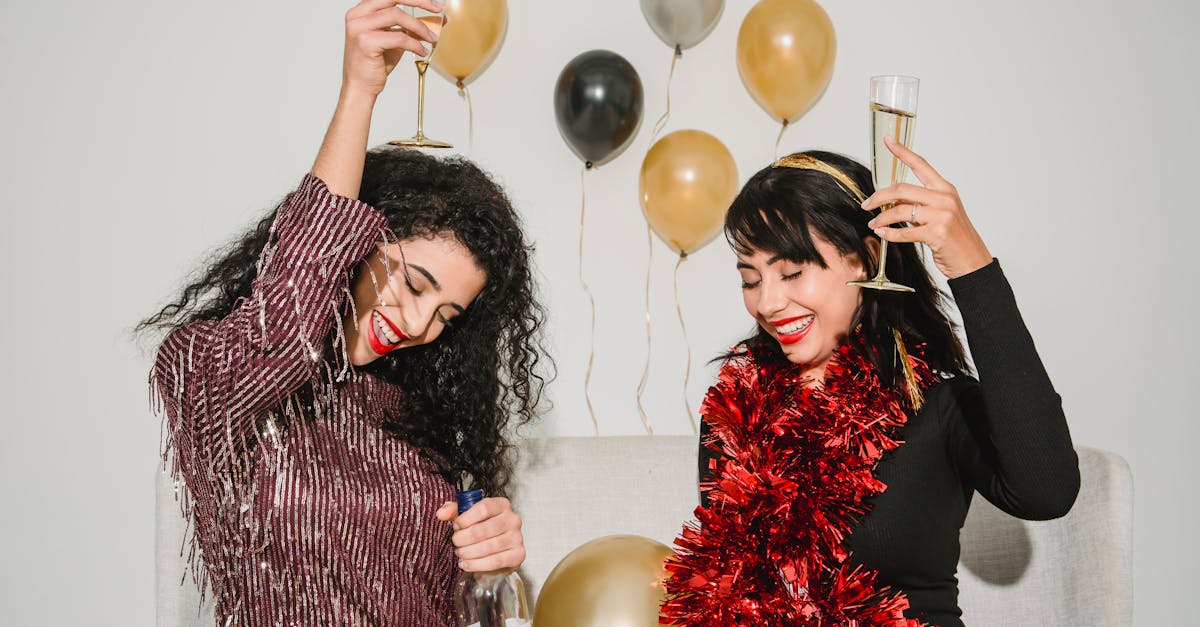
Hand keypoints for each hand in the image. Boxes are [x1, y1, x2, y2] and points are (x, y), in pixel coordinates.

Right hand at [342, 0, 443, 96]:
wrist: (360, 86)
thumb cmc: (376, 63)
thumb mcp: (395, 40)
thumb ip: (410, 28)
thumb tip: (436, 20)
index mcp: (362, 11)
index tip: (434, 3)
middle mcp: (357, 15)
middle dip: (418, 1)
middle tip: (437, 10)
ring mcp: (359, 28)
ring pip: (396, 16)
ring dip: (419, 27)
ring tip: (431, 39)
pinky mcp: (366, 43)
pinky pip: (398, 37)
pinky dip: (414, 44)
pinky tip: (422, 51)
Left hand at [436, 497, 525, 572]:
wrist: (496, 552)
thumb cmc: (481, 530)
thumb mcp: (467, 517)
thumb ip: (453, 512)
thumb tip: (441, 513)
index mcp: (501, 505)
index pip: (483, 508)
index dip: (465, 519)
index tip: (455, 526)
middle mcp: (513, 519)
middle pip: (483, 529)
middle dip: (464, 539)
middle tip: (456, 543)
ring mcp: (517, 537)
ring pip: (488, 546)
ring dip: (468, 552)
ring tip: (460, 554)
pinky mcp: (519, 555)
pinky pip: (495, 561)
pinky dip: (477, 565)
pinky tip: (467, 564)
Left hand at [861, 136, 992, 279]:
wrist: (972, 260)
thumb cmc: (954, 238)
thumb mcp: (940, 214)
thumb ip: (919, 204)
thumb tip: (892, 202)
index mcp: (945, 189)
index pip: (920, 165)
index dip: (902, 152)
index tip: (888, 141)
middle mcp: (944, 198)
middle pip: (902, 189)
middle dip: (879, 197)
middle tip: (866, 204)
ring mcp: (942, 215)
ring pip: (901, 211)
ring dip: (882, 218)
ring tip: (873, 224)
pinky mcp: (937, 233)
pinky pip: (905, 232)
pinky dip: (890, 233)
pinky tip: (882, 234)